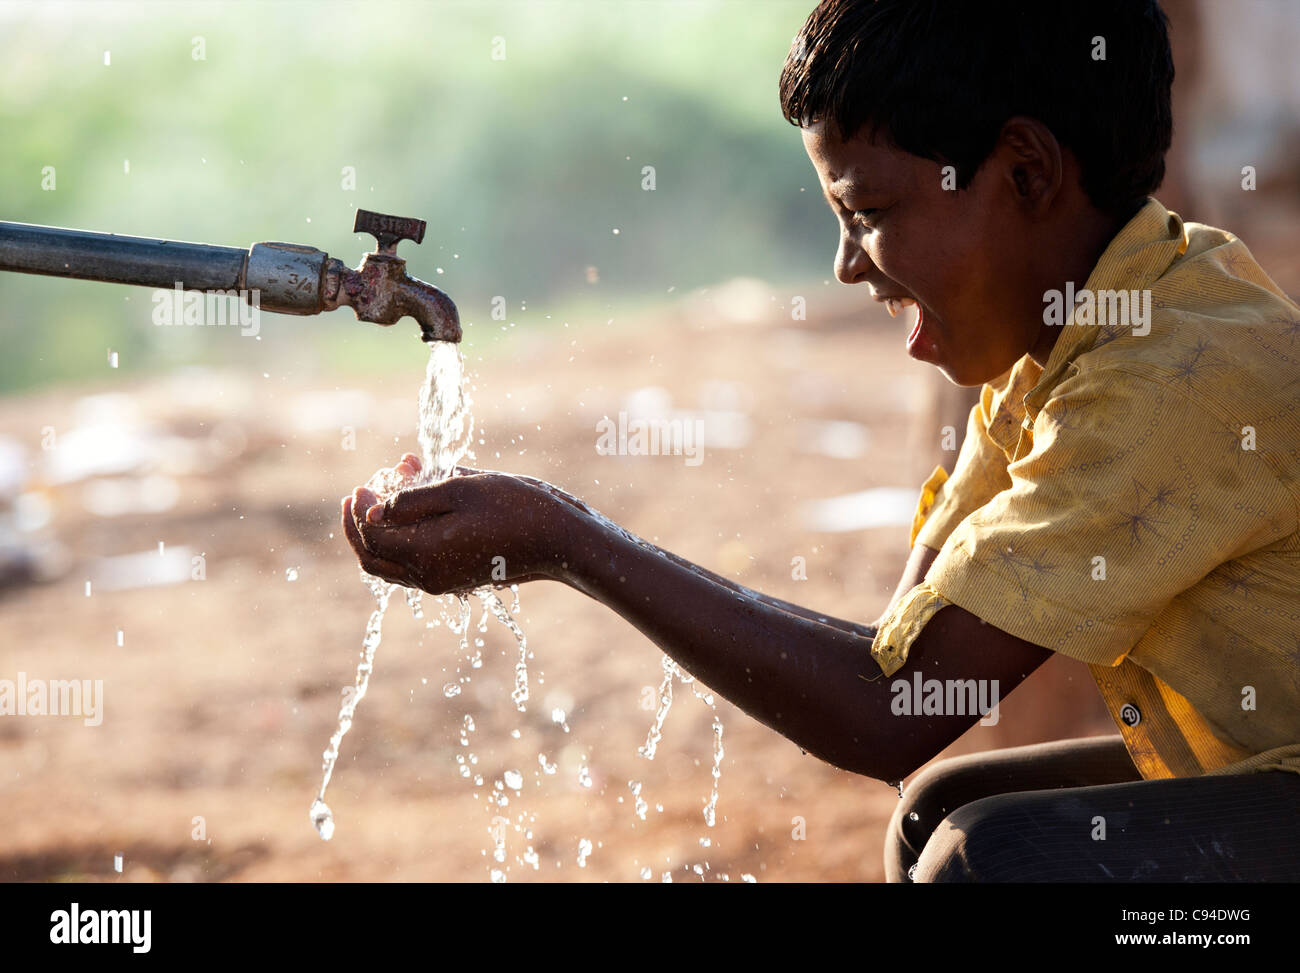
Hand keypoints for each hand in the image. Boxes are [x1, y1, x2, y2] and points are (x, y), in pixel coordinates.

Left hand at [341, 453, 577, 594]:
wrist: (557, 539)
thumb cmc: (513, 507)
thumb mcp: (459, 489)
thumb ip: (411, 499)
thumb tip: (373, 509)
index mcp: (425, 555)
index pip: (372, 535)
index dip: (361, 508)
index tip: (364, 481)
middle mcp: (428, 577)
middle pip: (372, 558)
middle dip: (358, 526)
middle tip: (355, 495)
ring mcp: (442, 582)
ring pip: (390, 565)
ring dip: (379, 532)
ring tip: (380, 497)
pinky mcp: (455, 578)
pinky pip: (413, 564)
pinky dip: (403, 538)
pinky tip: (412, 509)